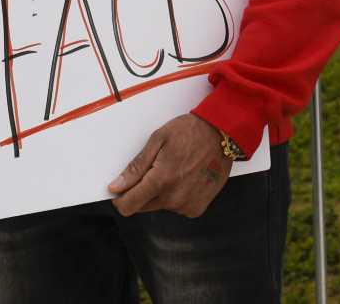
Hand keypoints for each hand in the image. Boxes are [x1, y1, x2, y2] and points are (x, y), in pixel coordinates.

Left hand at [109, 114, 233, 217]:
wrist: (222, 133)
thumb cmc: (190, 132)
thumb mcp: (158, 140)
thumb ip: (136, 167)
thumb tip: (117, 186)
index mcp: (161, 180)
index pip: (129, 205)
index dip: (120, 199)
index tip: (121, 190)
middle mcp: (173, 198)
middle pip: (143, 206)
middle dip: (142, 191)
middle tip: (155, 169)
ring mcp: (187, 205)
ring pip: (160, 206)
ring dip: (161, 193)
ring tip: (175, 170)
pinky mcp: (197, 207)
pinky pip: (177, 207)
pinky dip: (176, 196)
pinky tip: (185, 178)